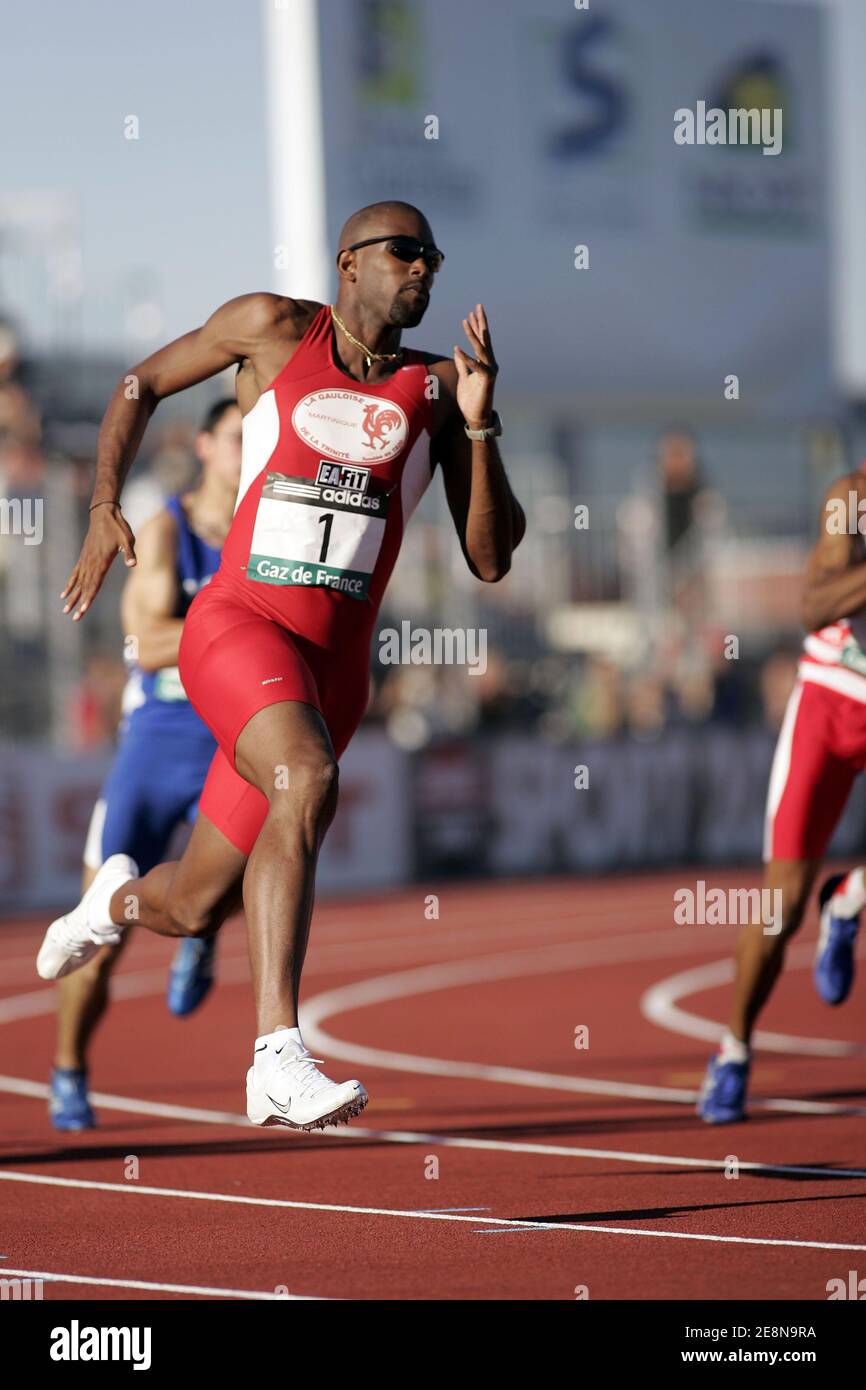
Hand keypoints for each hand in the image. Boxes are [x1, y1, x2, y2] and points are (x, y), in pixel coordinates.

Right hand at [62, 504, 136, 619]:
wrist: (104, 513)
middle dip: (78, 603)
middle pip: (84, 587)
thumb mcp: (127, 539)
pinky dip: (70, 584)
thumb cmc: (118, 527)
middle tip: (73, 617)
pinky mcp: (84, 556)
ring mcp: (85, 560)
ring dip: (72, 597)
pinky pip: (75, 573)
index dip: (88, 598)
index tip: (82, 610)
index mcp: (101, 562)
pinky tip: (64, 593)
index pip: (94, 584)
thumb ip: (129, 554)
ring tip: (65, 610)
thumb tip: (133, 564)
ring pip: (78, 583)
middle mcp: (91, 563)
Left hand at [454, 304, 497, 427]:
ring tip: (466, 321)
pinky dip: (466, 358)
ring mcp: (490, 371)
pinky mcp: (487, 380)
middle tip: (478, 306)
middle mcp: (490, 364)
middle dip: (481, 322)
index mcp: (485, 363)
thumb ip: (462, 364)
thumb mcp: (463, 378)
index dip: (476, 327)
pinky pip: (475, 366)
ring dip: (473, 334)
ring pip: (481, 349)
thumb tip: (457, 351)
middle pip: (484, 339)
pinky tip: (458, 349)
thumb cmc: (471, 399)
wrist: (476, 417)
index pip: (480, 341)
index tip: (471, 314)